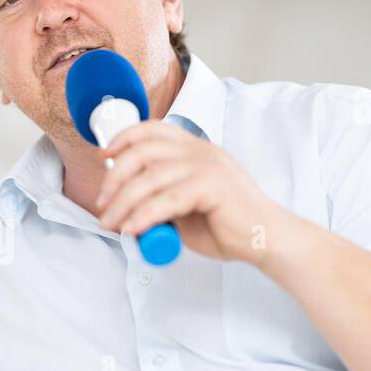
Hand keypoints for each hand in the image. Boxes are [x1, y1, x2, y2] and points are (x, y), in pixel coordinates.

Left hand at [94, 120, 287, 265]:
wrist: (267, 240)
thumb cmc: (229, 226)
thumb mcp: (186, 207)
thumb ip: (160, 199)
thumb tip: (125, 208)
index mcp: (196, 150)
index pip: (154, 130)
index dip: (125, 138)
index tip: (104, 155)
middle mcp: (201, 151)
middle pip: (143, 152)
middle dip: (115, 178)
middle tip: (103, 203)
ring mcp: (208, 166)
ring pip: (150, 178)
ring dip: (123, 202)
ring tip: (111, 223)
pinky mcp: (213, 186)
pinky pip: (166, 200)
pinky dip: (143, 215)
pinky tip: (132, 228)